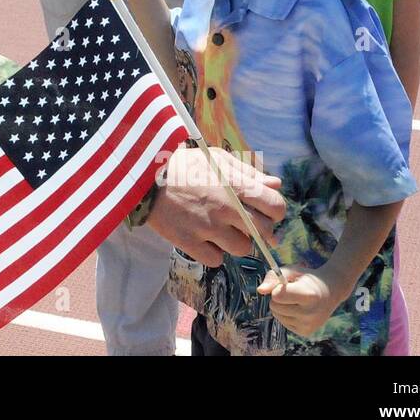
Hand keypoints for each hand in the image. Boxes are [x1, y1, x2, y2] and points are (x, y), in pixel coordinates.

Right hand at [147, 147, 285, 267]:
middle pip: (264, 232)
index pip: (276, 206)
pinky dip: (213, 252)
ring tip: (220, 230)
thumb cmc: (183, 164)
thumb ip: (248, 173)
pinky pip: (216, 259)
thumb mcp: (217, 159)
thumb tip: (275, 185)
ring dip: (235, 241)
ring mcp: (207, 228)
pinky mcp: (189, 242)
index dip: (274, 211)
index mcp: (236, 186)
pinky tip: (203, 239)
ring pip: (242, 248)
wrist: (143, 176)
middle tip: (242, 222)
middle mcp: (226, 209)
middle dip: (258, 228)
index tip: (265, 212)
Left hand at [258, 267, 345, 337]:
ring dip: (282, 306)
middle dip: (278, 297)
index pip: (277, 296)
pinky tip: (299, 308)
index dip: (278, 288)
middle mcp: (310, 313)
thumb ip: (274, 277)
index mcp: (309, 295)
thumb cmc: (306, 278)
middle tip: (293, 292)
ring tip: (297, 300)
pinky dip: (287, 314)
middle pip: (274, 306)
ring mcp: (309, 325)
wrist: (330, 291)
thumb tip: (260, 290)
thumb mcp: (292, 271)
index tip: (288, 284)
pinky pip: (283, 322)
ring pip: (277, 315)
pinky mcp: (306, 332)